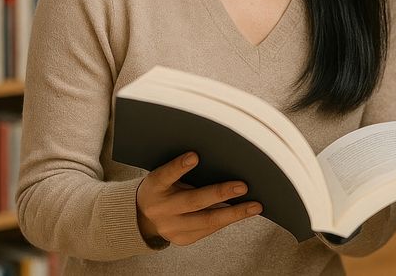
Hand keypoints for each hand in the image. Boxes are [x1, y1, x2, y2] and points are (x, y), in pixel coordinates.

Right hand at [135, 152, 262, 245]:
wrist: (142, 218)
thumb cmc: (162, 189)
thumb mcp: (164, 177)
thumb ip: (182, 171)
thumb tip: (220, 162)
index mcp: (155, 187)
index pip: (166, 175)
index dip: (179, 167)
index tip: (194, 156)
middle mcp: (161, 209)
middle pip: (193, 201)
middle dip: (220, 193)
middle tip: (242, 186)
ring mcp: (171, 227)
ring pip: (206, 221)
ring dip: (234, 213)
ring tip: (254, 206)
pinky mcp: (182, 239)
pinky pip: (209, 229)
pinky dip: (227, 220)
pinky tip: (242, 213)